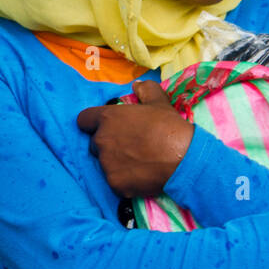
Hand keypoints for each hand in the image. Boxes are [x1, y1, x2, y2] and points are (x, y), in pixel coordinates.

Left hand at [76, 80, 193, 197]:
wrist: (184, 157)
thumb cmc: (170, 127)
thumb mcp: (159, 102)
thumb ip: (145, 90)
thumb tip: (136, 85)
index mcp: (107, 118)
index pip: (84, 120)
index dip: (93, 124)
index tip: (107, 128)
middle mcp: (101, 140)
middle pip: (94, 143)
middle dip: (108, 145)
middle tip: (130, 147)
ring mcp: (106, 163)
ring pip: (104, 164)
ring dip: (116, 163)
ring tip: (138, 162)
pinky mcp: (114, 183)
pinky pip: (114, 182)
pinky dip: (124, 181)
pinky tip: (141, 176)